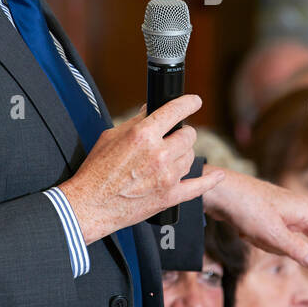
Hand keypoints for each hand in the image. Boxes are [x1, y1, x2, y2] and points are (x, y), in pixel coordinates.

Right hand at [60, 95, 223, 244]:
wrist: (89, 205)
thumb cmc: (95, 170)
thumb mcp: (111, 137)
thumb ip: (135, 122)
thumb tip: (151, 110)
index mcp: (143, 135)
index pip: (176, 111)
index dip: (189, 102)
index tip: (194, 101)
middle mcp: (158, 154)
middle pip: (189, 135)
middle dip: (181, 134)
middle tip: (171, 138)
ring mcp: (167, 177)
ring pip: (191, 157)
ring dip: (183, 155)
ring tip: (167, 160)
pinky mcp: (170, 196)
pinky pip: (199, 186)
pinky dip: (210, 180)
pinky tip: (217, 174)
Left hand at [202, 167, 307, 272]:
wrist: (219, 192)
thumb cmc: (248, 210)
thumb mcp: (274, 235)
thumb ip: (297, 250)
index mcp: (303, 211)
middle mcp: (295, 209)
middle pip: (298, 242)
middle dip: (278, 247)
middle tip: (258, 236)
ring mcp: (280, 210)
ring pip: (280, 241)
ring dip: (265, 242)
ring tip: (249, 230)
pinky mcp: (265, 213)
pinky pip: (267, 236)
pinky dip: (256, 237)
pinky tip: (243, 227)